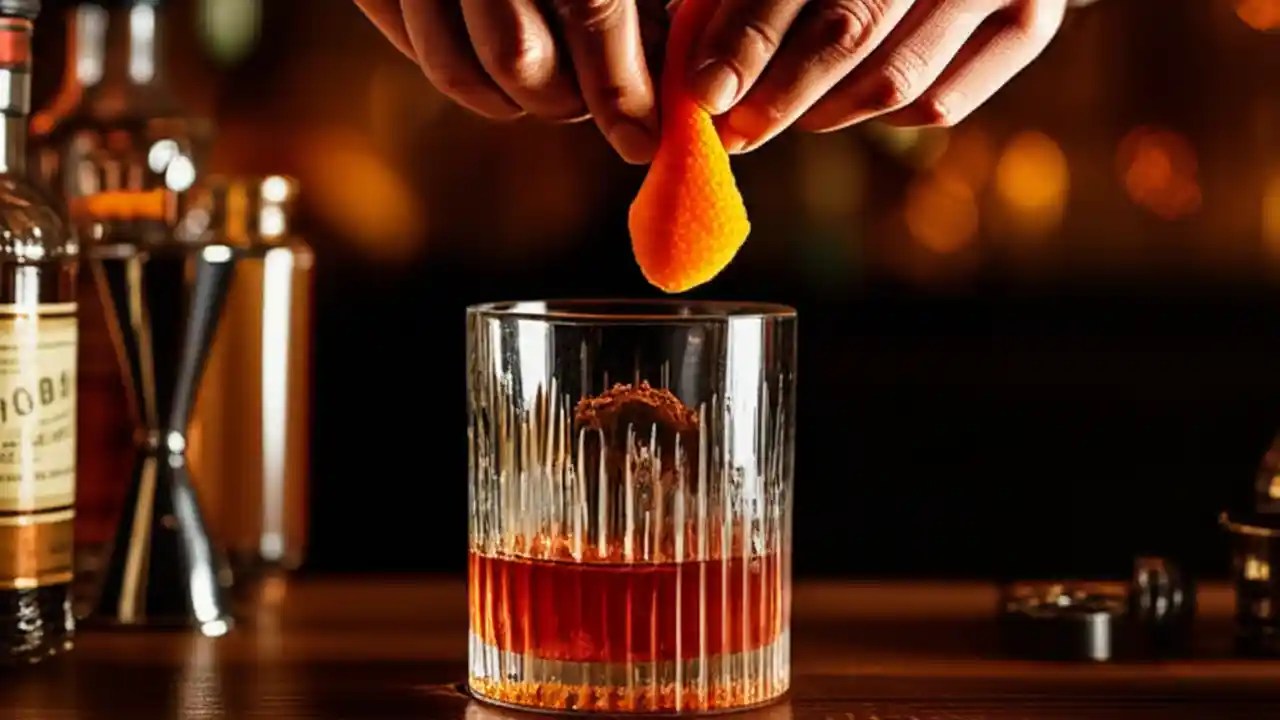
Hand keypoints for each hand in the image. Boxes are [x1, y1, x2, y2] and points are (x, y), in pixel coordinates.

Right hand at [353, 0, 671, 163]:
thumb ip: (647, 8)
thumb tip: (675, 79)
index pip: (594, 9)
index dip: (620, 90)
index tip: (640, 139)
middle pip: (520, 57)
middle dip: (563, 102)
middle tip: (587, 106)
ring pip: (458, 70)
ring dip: (510, 101)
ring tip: (546, 87)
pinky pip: (411, 47)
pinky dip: (458, 71)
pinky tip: (490, 63)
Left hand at [684, 0, 1071, 152]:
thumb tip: (701, 51)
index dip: (748, 35)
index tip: (705, 89)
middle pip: (850, 29)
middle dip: (777, 92)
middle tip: (732, 129)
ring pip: (894, 81)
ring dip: (822, 112)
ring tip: (775, 117)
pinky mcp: (1032, 24)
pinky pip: (940, 103)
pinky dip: (882, 119)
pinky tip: (845, 104)